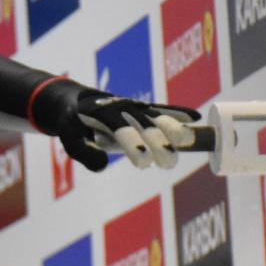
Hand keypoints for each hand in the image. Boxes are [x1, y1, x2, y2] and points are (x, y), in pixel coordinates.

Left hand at [57, 91, 198, 171]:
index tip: (143, 162)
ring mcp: (136, 107)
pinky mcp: (144, 109)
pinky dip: (178, 112)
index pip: (121, 130)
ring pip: (158, 117)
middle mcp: (123, 107)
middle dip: (158, 142)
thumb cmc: (74, 124)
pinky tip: (195, 118)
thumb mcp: (70, 139)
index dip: (133, 145)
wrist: (77, 100)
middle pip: (145, 125)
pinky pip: (163, 110)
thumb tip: (103, 165)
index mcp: (103, 114)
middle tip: (167, 163)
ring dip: (173, 129)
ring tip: (188, 142)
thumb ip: (83, 152)